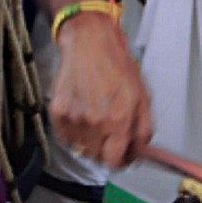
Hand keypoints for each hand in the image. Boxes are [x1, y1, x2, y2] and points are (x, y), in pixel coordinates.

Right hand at [51, 13, 151, 166]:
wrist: (89, 41)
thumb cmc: (115, 62)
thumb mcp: (142, 95)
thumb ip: (143, 129)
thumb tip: (140, 152)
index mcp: (119, 120)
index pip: (115, 162)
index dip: (119, 160)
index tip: (120, 155)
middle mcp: (96, 123)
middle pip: (97, 158)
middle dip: (105, 149)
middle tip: (107, 133)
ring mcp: (74, 118)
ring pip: (81, 148)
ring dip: (88, 139)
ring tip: (93, 117)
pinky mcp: (58, 111)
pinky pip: (64, 136)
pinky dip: (72, 130)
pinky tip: (80, 112)